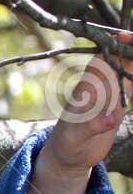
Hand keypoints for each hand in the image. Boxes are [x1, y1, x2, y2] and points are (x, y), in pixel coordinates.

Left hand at [43, 30, 131, 173]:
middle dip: (131, 48)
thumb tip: (110, 120)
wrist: (68, 157)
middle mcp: (99, 88)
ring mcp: (110, 95)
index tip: (125, 36)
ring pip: (128, 69)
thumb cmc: (66, 145)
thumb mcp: (75, 138)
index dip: (113, 46)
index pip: (101, 60)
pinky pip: (131, 84)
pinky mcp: (119, 104)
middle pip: (119, 60)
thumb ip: (91, 127)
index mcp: (86, 90)